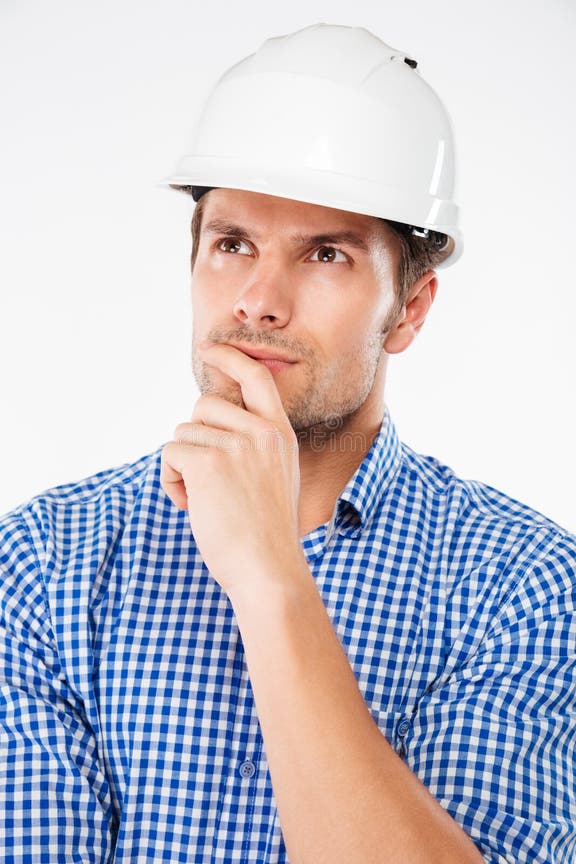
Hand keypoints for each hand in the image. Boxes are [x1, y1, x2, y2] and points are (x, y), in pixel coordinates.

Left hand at [160, 343, 301, 595]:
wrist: (269, 570)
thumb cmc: (266, 533)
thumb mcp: (274, 476)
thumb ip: (251, 444)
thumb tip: (205, 421)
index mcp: (280, 433)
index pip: (256, 377)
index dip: (230, 358)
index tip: (210, 349)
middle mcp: (262, 432)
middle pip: (203, 405)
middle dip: (194, 435)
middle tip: (206, 476)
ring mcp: (237, 445)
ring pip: (183, 433)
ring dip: (182, 465)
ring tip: (203, 498)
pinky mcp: (208, 462)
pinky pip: (170, 454)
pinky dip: (171, 481)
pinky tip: (189, 505)